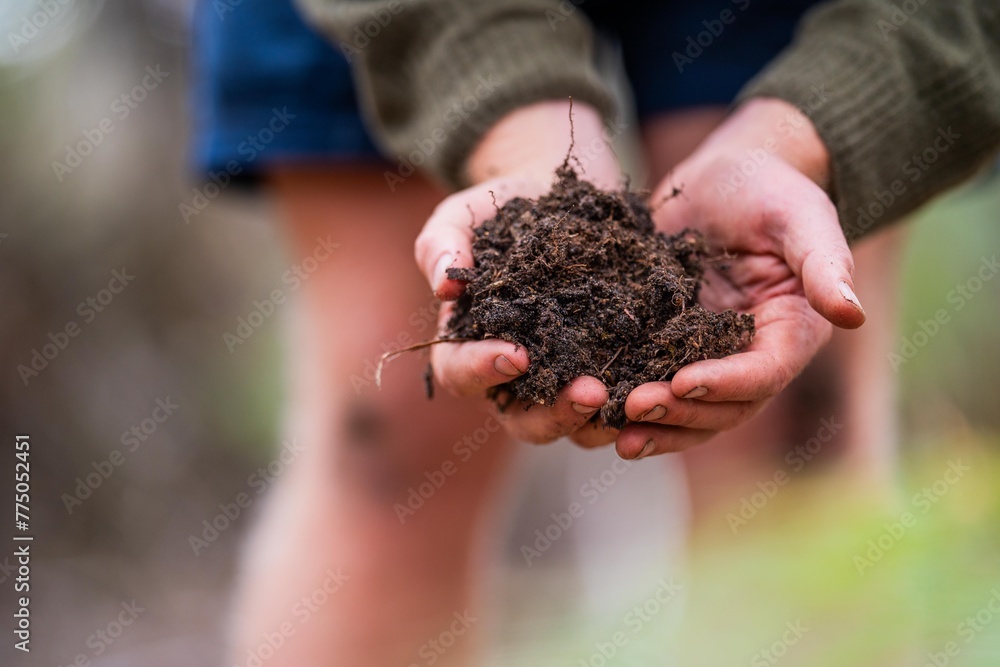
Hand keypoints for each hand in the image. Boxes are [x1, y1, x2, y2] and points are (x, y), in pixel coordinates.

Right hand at [415, 100, 622, 444]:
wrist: (562, 200)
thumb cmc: (502, 210)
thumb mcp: (463, 216)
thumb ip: (442, 245)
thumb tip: (444, 285)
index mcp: (468, 346)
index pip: (461, 372)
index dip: (483, 370)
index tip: (514, 355)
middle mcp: (515, 377)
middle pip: (523, 419)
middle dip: (554, 413)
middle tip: (588, 392)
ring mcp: (563, 377)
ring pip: (575, 423)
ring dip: (600, 419)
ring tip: (629, 399)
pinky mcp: (608, 368)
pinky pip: (620, 399)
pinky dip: (637, 401)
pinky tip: (662, 386)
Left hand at [615, 98, 865, 458]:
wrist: (723, 180)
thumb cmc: (771, 189)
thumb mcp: (800, 216)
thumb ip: (824, 264)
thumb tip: (853, 314)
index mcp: (791, 332)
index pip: (764, 372)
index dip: (725, 382)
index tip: (683, 381)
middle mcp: (750, 355)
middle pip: (724, 407)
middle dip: (681, 413)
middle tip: (636, 407)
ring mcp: (707, 355)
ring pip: (687, 411)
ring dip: (653, 426)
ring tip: (611, 430)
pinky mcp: (667, 346)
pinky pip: (650, 385)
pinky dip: (625, 403)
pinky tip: (591, 409)